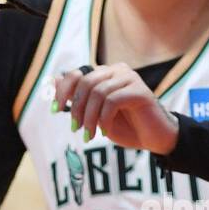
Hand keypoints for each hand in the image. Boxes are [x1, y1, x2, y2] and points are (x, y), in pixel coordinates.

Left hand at [52, 64, 178, 153]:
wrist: (154, 138)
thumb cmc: (125, 126)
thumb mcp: (95, 113)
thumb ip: (78, 96)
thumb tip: (54, 79)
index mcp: (105, 74)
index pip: (77, 74)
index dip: (62, 91)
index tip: (55, 110)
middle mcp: (117, 71)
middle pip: (85, 82)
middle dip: (76, 107)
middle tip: (75, 128)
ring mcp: (130, 78)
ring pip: (98, 92)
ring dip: (89, 117)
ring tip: (89, 134)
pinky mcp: (140, 91)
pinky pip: (113, 101)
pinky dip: (104, 118)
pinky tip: (105, 131)